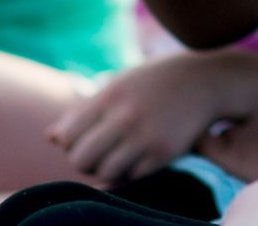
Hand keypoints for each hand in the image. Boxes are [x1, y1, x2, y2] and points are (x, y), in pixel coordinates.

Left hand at [50, 52, 242, 184]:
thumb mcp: (119, 85)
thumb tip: (51, 138)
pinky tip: (141, 155)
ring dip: (108, 169)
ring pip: (106, 172)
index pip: (67, 136)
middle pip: (80, 159)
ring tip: (120, 154)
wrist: (205, 80)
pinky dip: (132, 171)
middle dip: (85, 161)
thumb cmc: (155, 82)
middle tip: (99, 153)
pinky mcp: (164, 153)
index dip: (70, 144)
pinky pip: (133, 176)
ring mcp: (145, 137)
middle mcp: (124, 117)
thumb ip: (84, 110)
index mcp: (109, 96)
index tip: (84, 139)